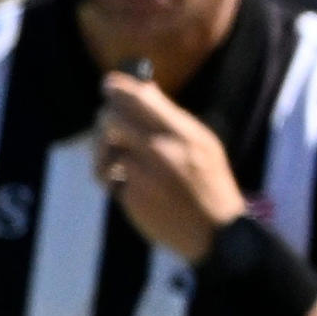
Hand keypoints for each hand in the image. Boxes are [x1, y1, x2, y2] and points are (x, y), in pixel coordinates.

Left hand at [94, 75, 241, 265]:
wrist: (214, 232)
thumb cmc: (209, 183)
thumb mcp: (203, 144)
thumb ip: (172, 118)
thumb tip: (144, 88)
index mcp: (184, 133)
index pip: (142, 100)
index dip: (120, 88)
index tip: (108, 83)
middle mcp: (163, 150)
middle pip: (113, 120)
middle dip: (105, 117)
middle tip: (106, 119)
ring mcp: (144, 175)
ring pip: (104, 148)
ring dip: (103, 148)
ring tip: (114, 152)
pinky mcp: (131, 197)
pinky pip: (107, 176)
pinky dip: (109, 174)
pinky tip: (120, 177)